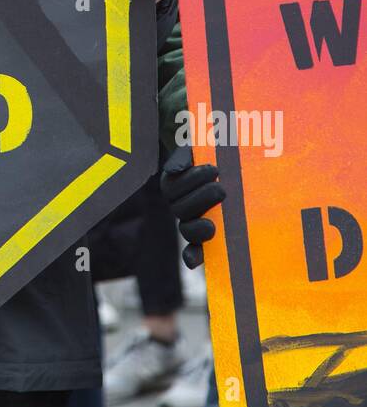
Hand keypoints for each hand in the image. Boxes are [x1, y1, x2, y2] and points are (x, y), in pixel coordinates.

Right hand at [160, 142, 226, 267]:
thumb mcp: (199, 146)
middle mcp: (181, 205)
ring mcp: (194, 222)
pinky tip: (195, 260)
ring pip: (186, 230)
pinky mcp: (207, 236)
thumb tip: (175, 169)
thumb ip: (185, 154)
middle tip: (222, 190)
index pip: (173, 187)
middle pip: (181, 209)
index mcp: (175, 184)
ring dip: (198, 227)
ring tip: (214, 224)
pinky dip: (192, 256)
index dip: (192, 180)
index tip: (215, 169)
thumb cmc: (215, 152)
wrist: (233, 161)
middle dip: (201, 199)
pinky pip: (193, 250)